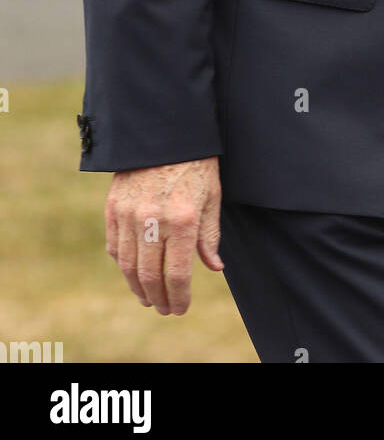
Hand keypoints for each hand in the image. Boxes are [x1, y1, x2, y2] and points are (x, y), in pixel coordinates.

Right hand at [105, 157, 222, 314]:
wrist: (166, 130)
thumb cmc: (196, 162)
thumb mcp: (212, 195)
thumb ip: (210, 235)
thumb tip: (213, 267)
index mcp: (184, 219)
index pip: (177, 274)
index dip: (179, 298)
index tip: (181, 308)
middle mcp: (154, 220)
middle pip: (150, 276)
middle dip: (158, 299)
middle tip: (165, 309)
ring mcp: (130, 214)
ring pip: (128, 266)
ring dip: (138, 288)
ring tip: (148, 298)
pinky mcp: (114, 207)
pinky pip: (114, 246)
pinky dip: (123, 264)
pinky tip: (133, 272)